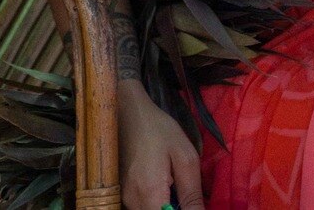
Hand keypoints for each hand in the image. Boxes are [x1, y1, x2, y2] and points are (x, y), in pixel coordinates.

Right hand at [120, 80, 203, 209]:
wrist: (129, 113)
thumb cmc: (159, 130)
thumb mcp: (185, 157)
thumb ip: (191, 193)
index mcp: (150, 194)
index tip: (190, 202)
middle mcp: (132, 202)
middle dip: (173, 209)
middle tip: (181, 187)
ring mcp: (124, 199)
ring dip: (164, 206)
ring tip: (173, 184)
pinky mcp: (121, 194)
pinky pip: (141, 207)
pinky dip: (154, 202)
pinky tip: (162, 185)